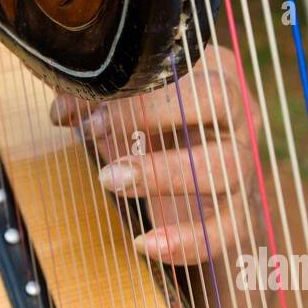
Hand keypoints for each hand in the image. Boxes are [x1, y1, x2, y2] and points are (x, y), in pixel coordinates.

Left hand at [51, 46, 261, 265]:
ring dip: (165, 174)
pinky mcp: (240, 212)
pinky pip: (226, 230)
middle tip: (98, 133)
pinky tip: (145, 244)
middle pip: (218, 101)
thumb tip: (63, 113)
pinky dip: (187, 241)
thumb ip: (93, 100)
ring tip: (110, 182)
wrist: (188, 174)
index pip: (189, 63)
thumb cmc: (154, 126)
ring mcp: (243, 164)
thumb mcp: (121, 107)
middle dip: (154, 115)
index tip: (93, 115)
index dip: (142, 88)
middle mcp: (239, 114)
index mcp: (215, 73)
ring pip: (225, 165)